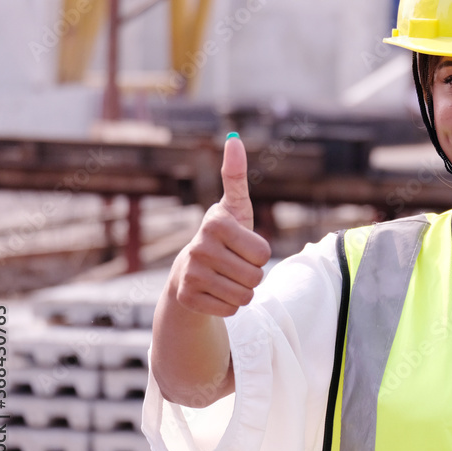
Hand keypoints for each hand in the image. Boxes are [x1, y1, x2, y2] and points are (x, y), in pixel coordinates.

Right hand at [168, 135, 271, 316]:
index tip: (242, 246)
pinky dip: (229, 305)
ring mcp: (190, 274)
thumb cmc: (223, 237)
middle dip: (252, 274)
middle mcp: (198, 247)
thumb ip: (235, 176)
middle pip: (256, 276)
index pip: (263, 253)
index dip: (260, 254)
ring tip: (225, 278)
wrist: (188, 272)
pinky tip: (214, 292)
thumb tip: (234, 140)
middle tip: (233, 265)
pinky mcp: (187, 298)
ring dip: (242, 291)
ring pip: (245, 296)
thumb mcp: (234, 208)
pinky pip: (231, 310)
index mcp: (215, 222)